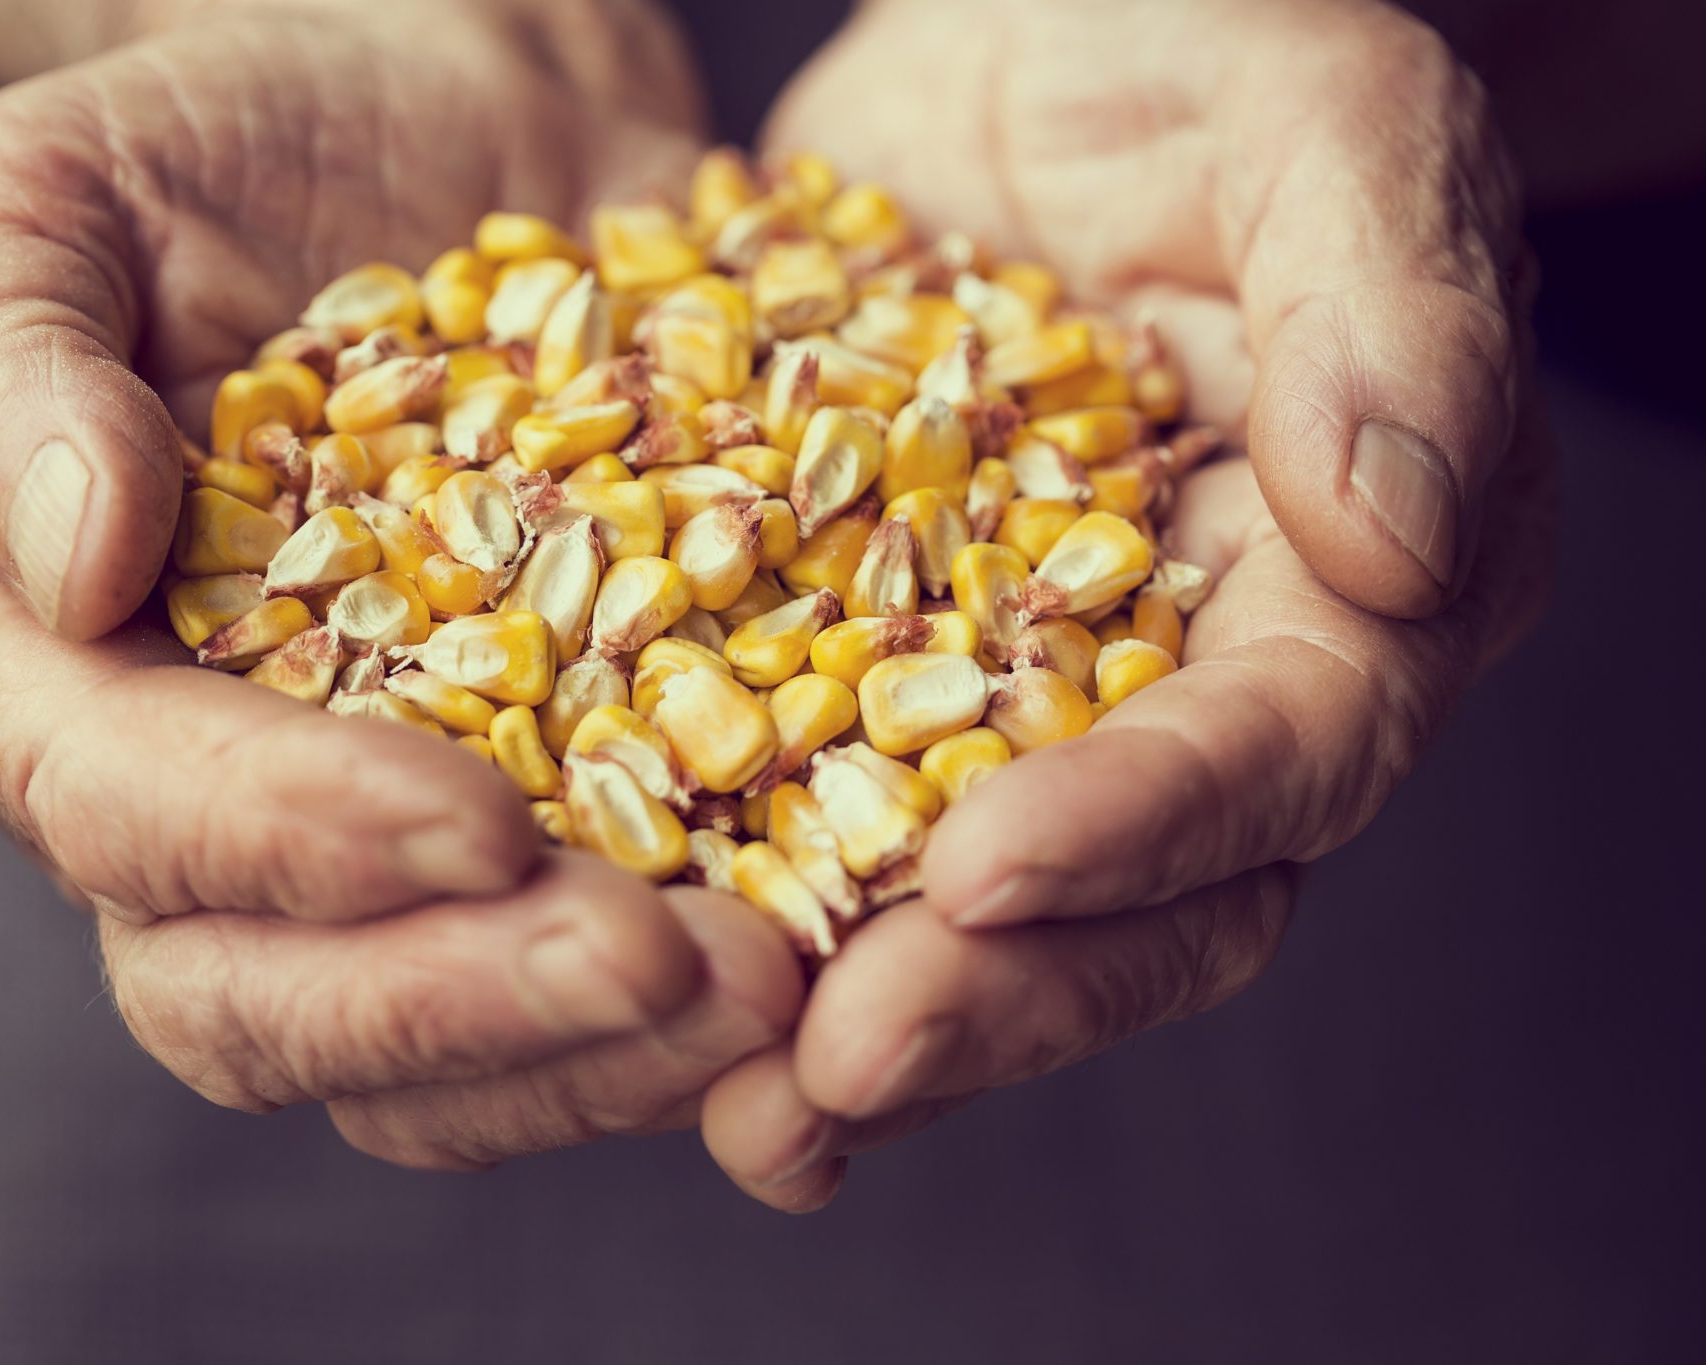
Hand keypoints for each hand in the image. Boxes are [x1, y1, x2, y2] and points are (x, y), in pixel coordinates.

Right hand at [0, 1, 803, 1166]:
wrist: (461, 143)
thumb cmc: (228, 150)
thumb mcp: (47, 196)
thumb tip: (67, 572)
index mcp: (28, 680)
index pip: (128, 815)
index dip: (290, 842)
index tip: (476, 826)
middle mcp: (186, 812)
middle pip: (268, 1004)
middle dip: (466, 1010)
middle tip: (671, 971)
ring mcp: (371, 851)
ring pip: (436, 1060)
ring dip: (603, 1059)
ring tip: (777, 1001)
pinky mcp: (539, 839)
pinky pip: (587, 994)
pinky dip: (694, 1018)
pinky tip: (826, 980)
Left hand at [700, 0, 1553, 1209]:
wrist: (1029, 31)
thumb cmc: (1201, 45)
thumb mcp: (1321, 121)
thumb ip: (1388, 313)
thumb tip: (1402, 537)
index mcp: (1346, 584)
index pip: (1281, 752)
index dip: (1147, 828)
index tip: (990, 876)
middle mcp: (1188, 683)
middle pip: (1128, 907)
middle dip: (987, 994)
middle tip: (830, 1065)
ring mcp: (1010, 692)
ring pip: (954, 908)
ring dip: (837, 1005)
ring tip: (719, 1092)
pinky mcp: (853, 660)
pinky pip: (794, 805)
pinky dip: (719, 891)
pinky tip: (615, 961)